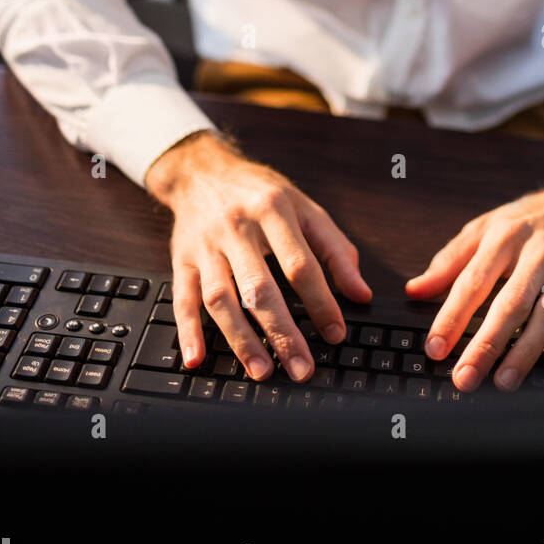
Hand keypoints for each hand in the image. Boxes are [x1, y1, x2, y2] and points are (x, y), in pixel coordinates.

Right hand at [145, 130, 371, 382]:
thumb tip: (361, 293)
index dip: (320, 301)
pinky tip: (198, 358)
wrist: (203, 172)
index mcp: (273, 210)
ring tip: (262, 371)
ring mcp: (206, 246)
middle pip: (259, 287)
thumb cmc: (260, 193)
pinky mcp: (182, 260)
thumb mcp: (305, 208)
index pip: (299, 264)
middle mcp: (236, 228)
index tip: (335, 333)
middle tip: (301, 368)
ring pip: (221, 298)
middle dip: (282, 332)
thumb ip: (335, 250)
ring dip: (241, 339)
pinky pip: (182, 298)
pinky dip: (188, 331)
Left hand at [404, 173, 543, 392]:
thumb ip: (450, 260)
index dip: (452, 317)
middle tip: (465, 377)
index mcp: (505, 237)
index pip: (473, 282)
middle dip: (486, 344)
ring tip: (505, 382)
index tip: (435, 348)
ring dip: (527, 351)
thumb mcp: (487, 226)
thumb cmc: (532, 219)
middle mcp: (538, 253)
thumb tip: (415, 290)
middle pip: (510, 303)